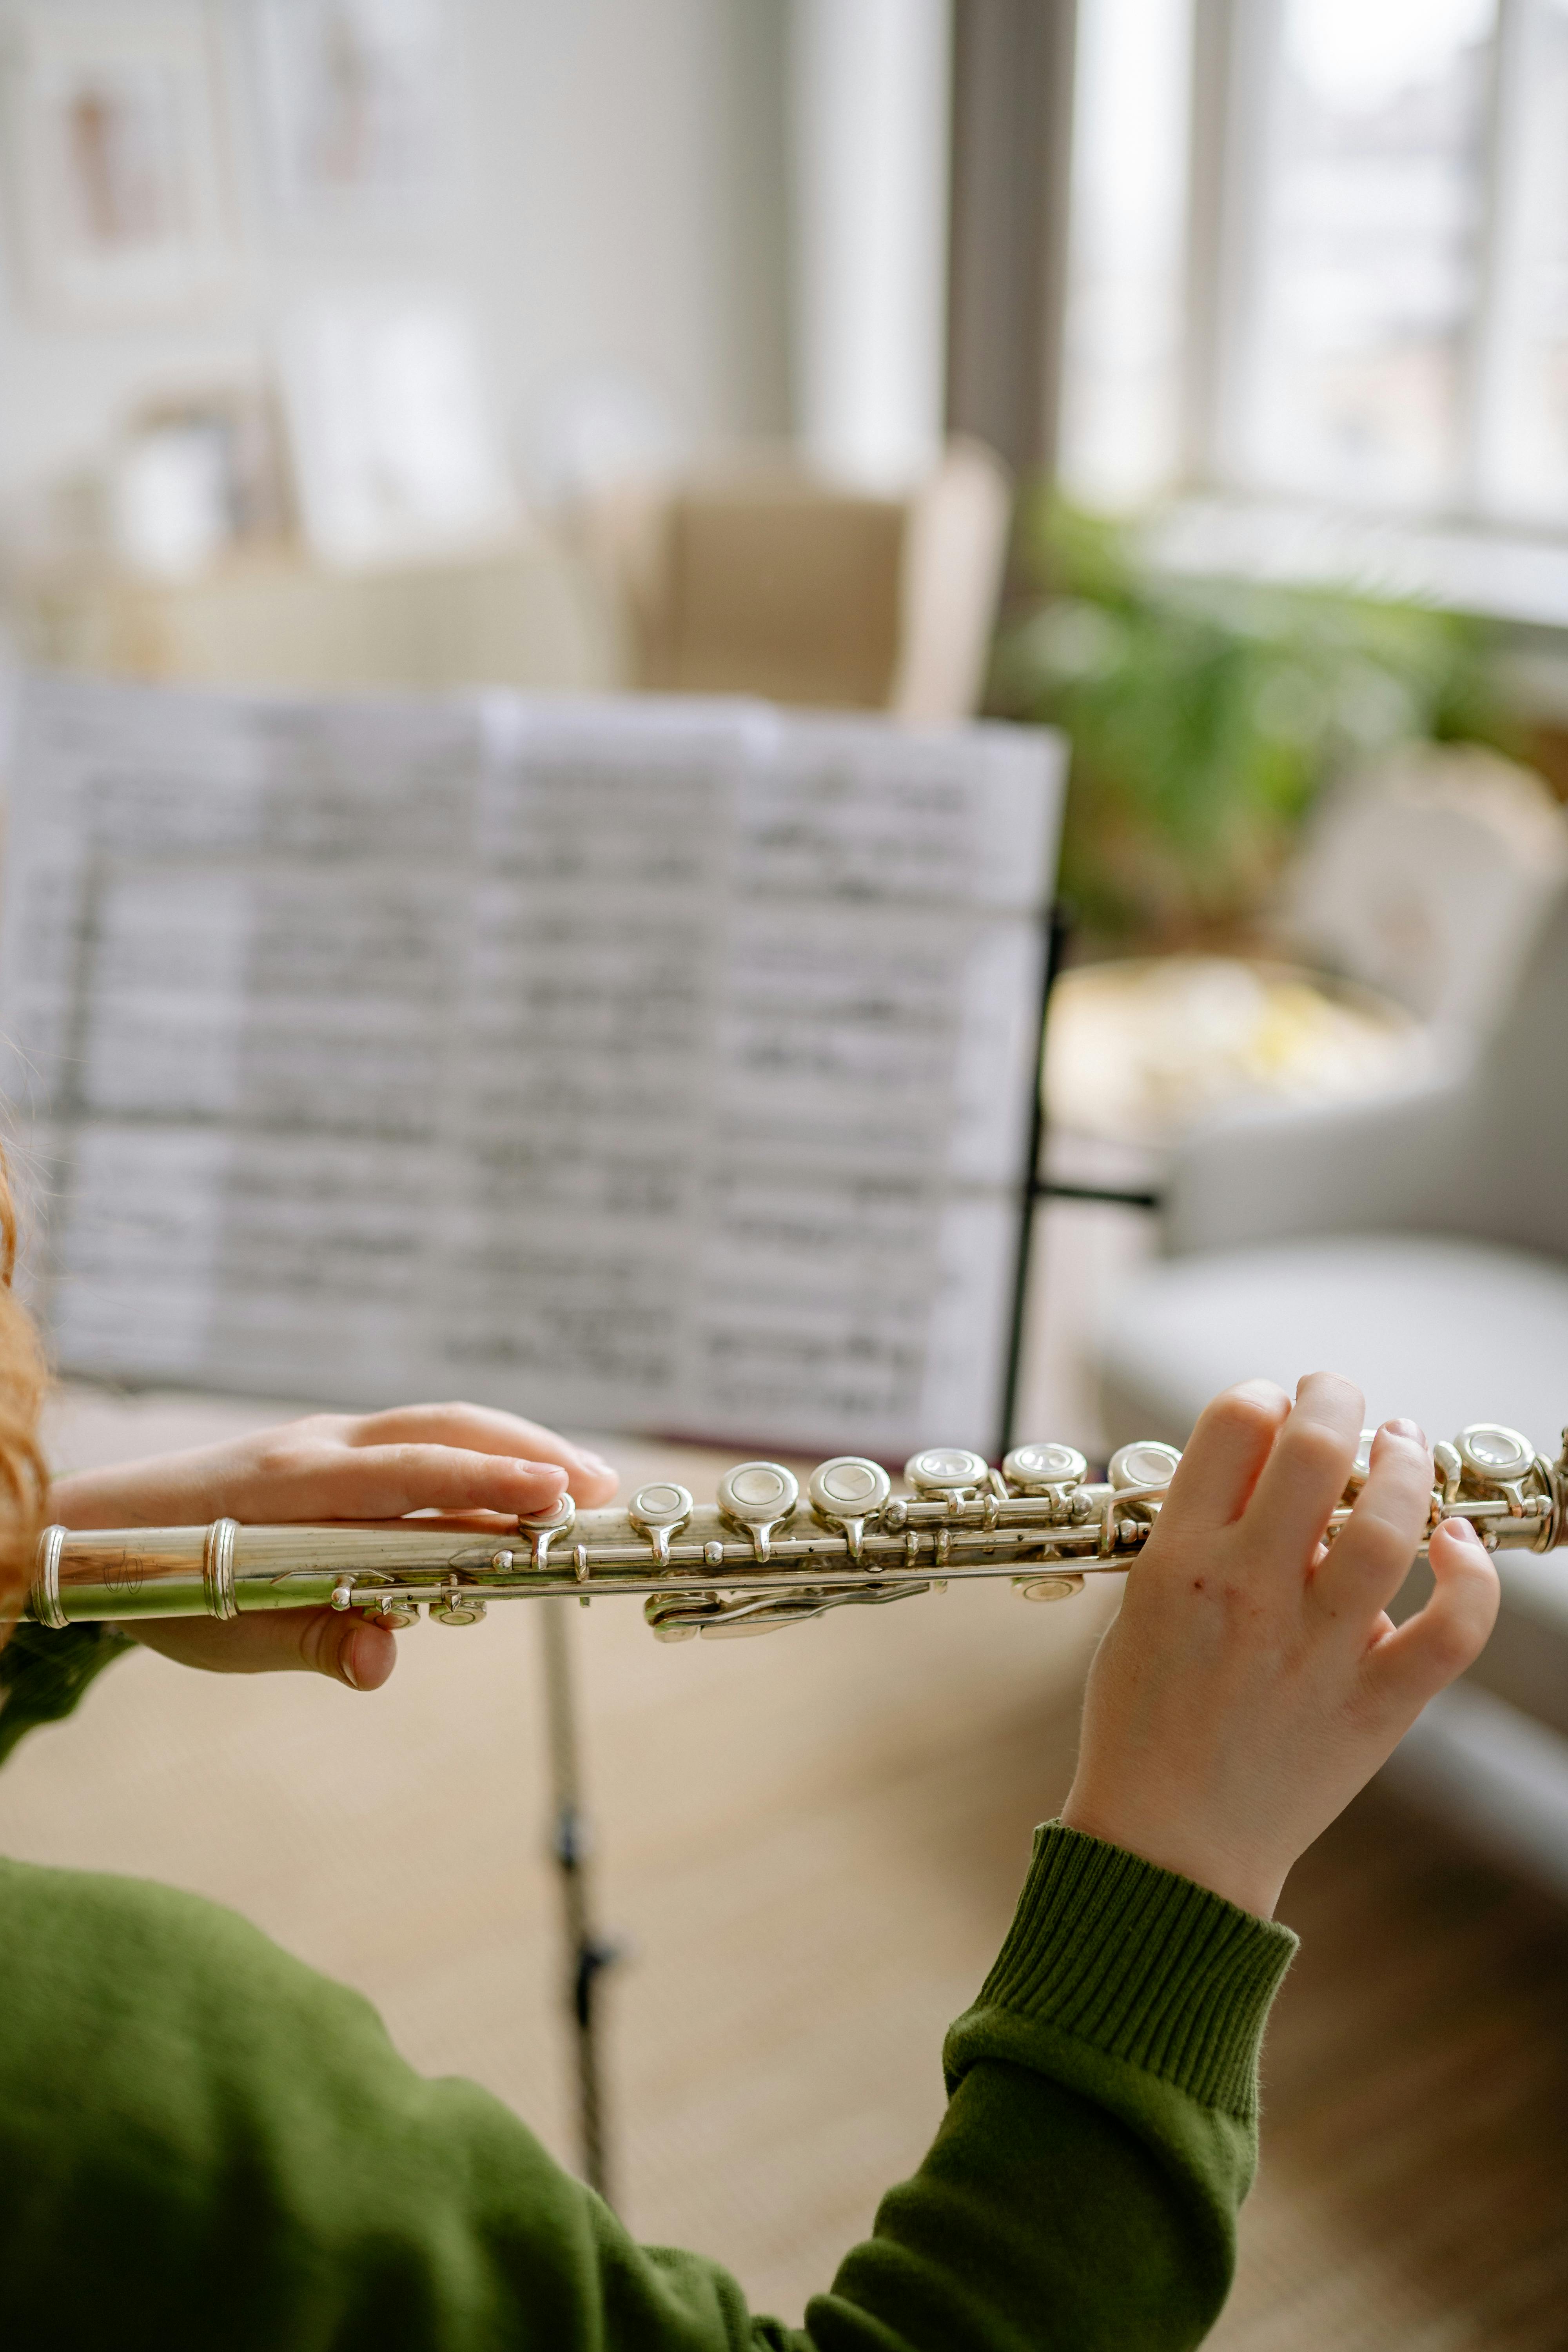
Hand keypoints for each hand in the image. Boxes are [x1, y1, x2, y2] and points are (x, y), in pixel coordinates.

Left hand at [48, 1403, 618, 1694]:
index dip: (486, 1483)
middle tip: (602, 1489)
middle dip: (530, 1453)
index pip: (410, 1474)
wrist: (96, 1531)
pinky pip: (419, 1445)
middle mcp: (319, 1446)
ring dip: (515, 1450)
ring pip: (439, 1428)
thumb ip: (313, 1640)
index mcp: (293, 1487)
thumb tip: (383, 1661)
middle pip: (444, 1429)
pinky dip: (478, 1461)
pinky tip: (514, 1496)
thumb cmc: (166, 1583)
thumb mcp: (230, 1632)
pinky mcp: (335, 1451)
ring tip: (580, 1488)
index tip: (554, 1492)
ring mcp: (329, 1441)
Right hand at [1060, 1371, 1499, 1917]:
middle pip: (1311, 1449)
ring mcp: (1314, 1651)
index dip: (1261, 1397)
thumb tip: (1274, 1477)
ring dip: (1404, 1466)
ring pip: (1387, 1524)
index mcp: (1177, 1563)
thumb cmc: (1142, 1724)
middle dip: (1335, 1398)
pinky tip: (1453, 1542)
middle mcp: (1247, 1593)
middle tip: (1341, 1395)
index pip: (1231, 1425)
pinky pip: (1449, 1629)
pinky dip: (1468, 1576)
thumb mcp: (1140, 1608)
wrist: (1163, 1849)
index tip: (1273, 1409)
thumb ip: (1199, 1540)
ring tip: (1402, 1441)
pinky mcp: (1373, 1707)